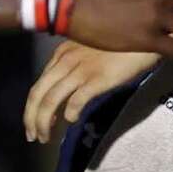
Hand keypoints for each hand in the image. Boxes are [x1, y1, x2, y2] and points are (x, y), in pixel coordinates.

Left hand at [23, 42, 154, 143]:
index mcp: (61, 53)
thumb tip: (64, 92)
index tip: (33, 122)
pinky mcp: (98, 78)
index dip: (32, 107)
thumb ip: (73, 67)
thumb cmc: (117, 43)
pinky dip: (70, 113)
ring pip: (51, 100)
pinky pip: (76, 100)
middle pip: (38, 94)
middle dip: (31, 118)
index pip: (38, 84)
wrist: (141, 34)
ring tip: (45, 137)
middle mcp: (65, 61)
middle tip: (33, 136)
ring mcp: (81, 69)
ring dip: (44, 122)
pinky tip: (72, 120)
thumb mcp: (86, 50)